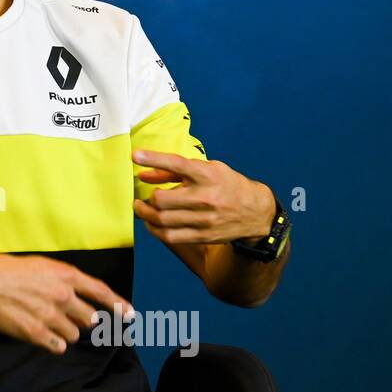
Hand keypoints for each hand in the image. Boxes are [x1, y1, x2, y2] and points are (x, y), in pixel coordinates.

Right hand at [0, 250, 134, 354]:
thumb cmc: (5, 270)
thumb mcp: (39, 266)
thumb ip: (61, 282)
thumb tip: (74, 298)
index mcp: (65, 275)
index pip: (101, 292)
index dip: (119, 305)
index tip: (131, 315)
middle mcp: (63, 295)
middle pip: (90, 319)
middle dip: (82, 321)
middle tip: (65, 317)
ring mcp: (50, 316)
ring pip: (73, 334)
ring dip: (63, 332)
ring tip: (42, 321)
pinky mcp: (36, 333)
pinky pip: (58, 346)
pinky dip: (52, 343)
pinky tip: (38, 333)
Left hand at [132, 149, 275, 245]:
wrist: (256, 212)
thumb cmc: (226, 185)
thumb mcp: (206, 170)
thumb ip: (172, 171)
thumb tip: (142, 172)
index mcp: (207, 175)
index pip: (176, 164)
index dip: (153, 158)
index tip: (135, 155)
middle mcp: (205, 197)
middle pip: (162, 199)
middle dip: (146, 199)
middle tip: (139, 198)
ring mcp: (204, 219)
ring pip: (162, 220)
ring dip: (145, 215)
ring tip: (141, 210)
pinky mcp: (203, 235)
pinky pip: (170, 236)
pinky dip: (155, 230)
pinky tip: (152, 223)